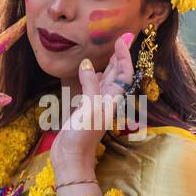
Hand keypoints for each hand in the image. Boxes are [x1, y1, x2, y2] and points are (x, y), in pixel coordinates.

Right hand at [50, 31, 137, 177]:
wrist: (71, 159)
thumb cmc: (82, 136)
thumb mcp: (89, 108)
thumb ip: (90, 85)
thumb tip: (86, 64)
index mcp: (112, 99)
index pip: (123, 73)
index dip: (124, 56)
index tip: (123, 39)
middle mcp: (106, 100)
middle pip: (116, 74)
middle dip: (120, 56)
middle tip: (124, 36)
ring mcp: (95, 105)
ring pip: (105, 80)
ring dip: (108, 64)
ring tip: (110, 50)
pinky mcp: (84, 110)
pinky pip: (92, 88)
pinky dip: (92, 76)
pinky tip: (88, 70)